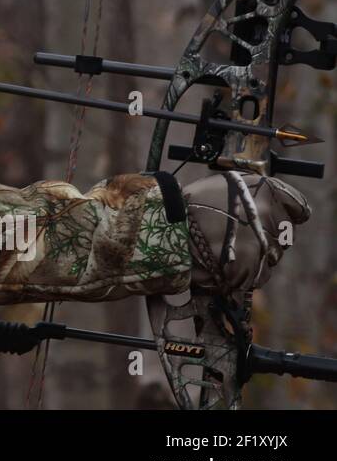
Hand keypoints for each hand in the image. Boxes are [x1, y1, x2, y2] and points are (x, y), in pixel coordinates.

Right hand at [182, 171, 310, 292]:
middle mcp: (268, 215)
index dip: (288, 213)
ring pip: (274, 255)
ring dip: (257, 254)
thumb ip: (250, 195)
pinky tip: (228, 263)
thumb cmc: (188, 205)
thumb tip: (268, 204)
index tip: (278, 218)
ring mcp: (261, 243)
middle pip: (285, 233)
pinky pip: (260, 274)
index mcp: (264, 190)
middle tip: (240, 234)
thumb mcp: (222, 186)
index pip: (298, 206)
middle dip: (267, 235)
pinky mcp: (251, 268)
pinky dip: (248, 273)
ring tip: (229, 248)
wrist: (162, 228)